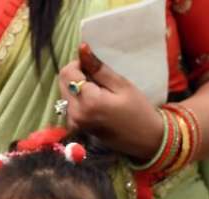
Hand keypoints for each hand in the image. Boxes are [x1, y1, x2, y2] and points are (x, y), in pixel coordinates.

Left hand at [57, 44, 162, 161]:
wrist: (145, 140)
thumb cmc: (138, 111)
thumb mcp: (122, 85)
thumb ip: (99, 68)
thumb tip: (82, 48)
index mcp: (88, 102)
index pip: (67, 72)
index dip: (79, 64)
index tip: (95, 68)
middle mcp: (75, 114)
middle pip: (62, 82)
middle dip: (77, 76)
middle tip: (99, 81)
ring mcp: (74, 123)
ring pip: (65, 93)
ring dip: (77, 87)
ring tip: (100, 93)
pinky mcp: (76, 128)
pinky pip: (69, 105)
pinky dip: (79, 99)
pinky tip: (96, 103)